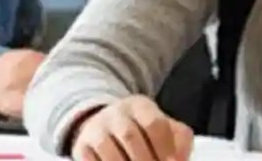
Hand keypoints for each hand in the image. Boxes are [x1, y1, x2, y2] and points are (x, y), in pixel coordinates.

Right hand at [70, 95, 193, 160]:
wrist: (105, 127)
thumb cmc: (143, 133)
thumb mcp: (165, 129)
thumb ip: (179, 142)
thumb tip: (178, 160)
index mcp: (140, 106)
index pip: (154, 123)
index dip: (165, 147)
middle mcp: (115, 113)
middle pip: (130, 136)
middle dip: (146, 160)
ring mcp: (96, 129)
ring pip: (108, 149)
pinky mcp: (81, 146)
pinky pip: (91, 160)